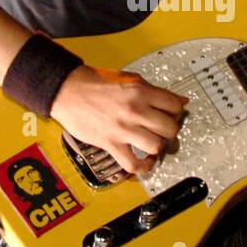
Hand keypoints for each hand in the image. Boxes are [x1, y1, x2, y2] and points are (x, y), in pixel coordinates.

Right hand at [49, 65, 189, 176]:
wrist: (69, 91)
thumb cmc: (95, 84)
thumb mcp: (128, 78)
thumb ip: (151, 90)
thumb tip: (176, 100)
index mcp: (140, 92)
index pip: (174, 105)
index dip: (177, 111)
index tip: (173, 114)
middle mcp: (135, 110)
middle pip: (170, 128)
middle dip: (170, 130)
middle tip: (164, 130)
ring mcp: (123, 129)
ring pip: (157, 146)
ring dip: (158, 147)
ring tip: (154, 144)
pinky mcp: (111, 144)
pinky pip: (134, 164)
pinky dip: (144, 167)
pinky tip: (146, 163)